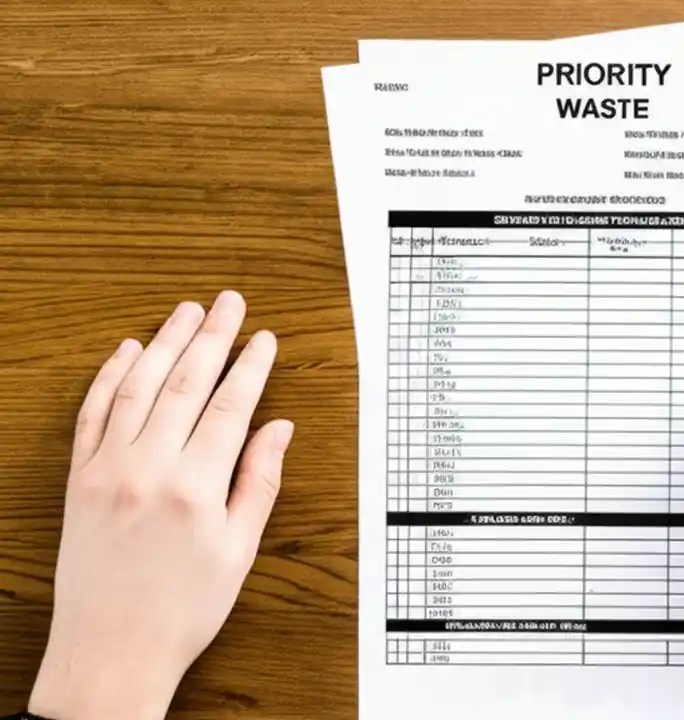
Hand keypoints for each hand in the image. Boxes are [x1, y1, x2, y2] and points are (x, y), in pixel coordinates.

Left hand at [29, 291, 291, 719]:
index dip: (250, 366)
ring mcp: (106, 471)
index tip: (263, 338)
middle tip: (229, 302)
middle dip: (211, 337)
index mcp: (195, 488)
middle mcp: (147, 470)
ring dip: (164, 343)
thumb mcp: (238, 550)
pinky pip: (92, 414)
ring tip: (185, 312)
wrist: (110, 652)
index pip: (229, 407)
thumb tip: (276, 430)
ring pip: (137, 388)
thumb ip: (258, 482)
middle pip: (184, 384)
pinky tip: (126, 351)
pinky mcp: (78, 481)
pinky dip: (108, 377)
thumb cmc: (181, 610)